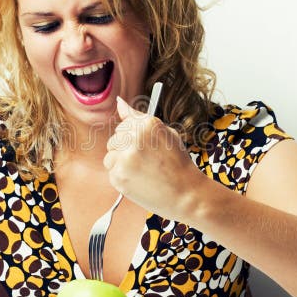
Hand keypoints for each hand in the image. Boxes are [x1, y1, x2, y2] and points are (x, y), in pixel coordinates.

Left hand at [103, 97, 207, 217]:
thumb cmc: (178, 163)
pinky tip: (140, 181)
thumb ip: (139, 118)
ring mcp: (125, 158)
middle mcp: (134, 137)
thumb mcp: (165, 133)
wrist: (187, 194)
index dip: (134, 138)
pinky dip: (123, 178)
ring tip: (142, 172)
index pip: (123, 125)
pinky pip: (111, 173)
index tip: (145, 148)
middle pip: (114, 140)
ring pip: (110, 157)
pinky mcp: (119, 176)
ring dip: (121, 165)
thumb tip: (119, 102)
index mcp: (147, 124)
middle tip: (146, 162)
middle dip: (125, 150)